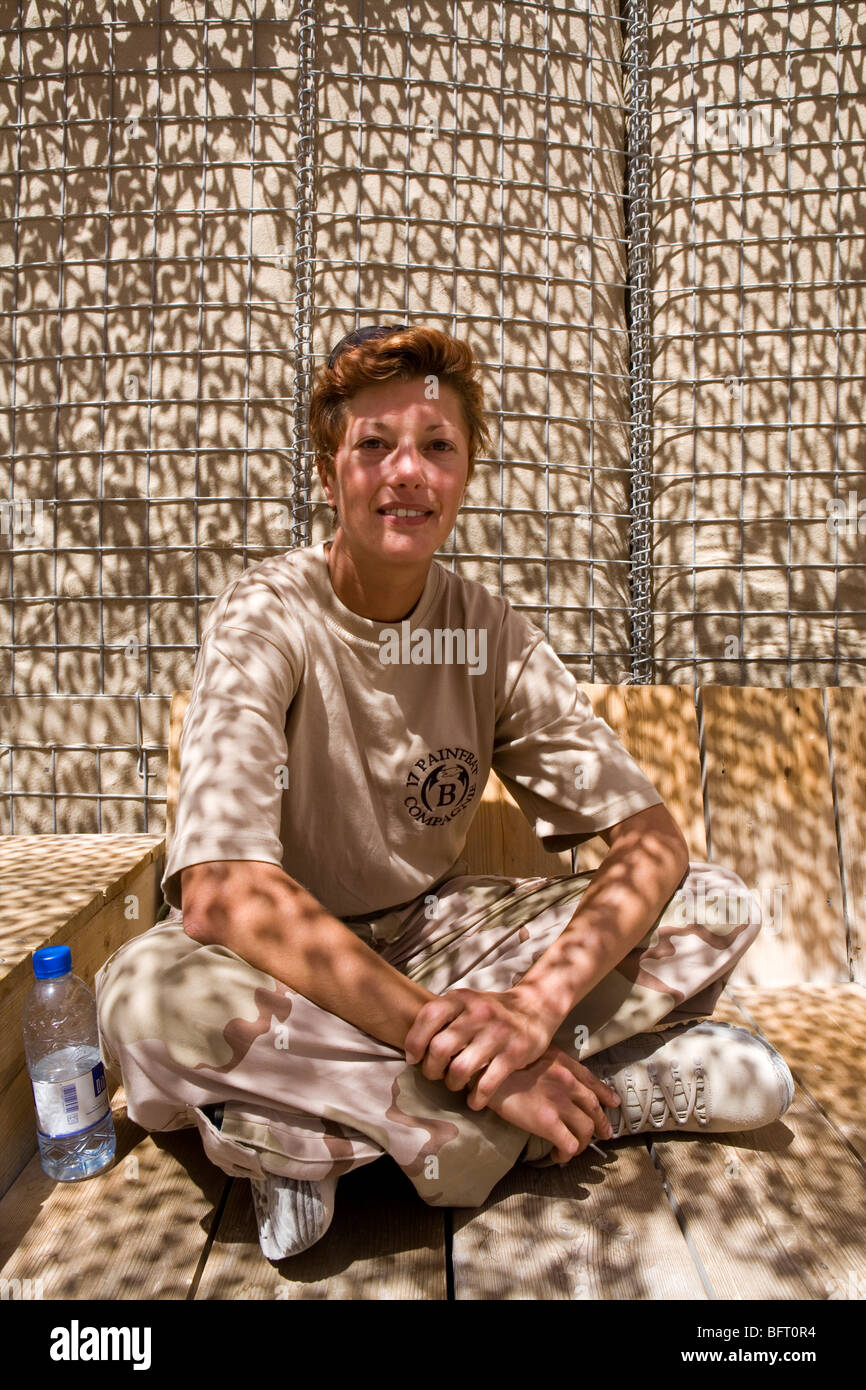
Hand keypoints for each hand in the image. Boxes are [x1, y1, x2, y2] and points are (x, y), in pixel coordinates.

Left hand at [403, 986, 555, 1109]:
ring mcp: (498, 1033)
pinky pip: (487, 1083)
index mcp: (462, 999)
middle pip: (440, 1047)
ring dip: (452, 1084)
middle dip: (431, 1068)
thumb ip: (442, 1017)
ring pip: (461, 1068)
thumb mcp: (466, 1002)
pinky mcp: (515, 1053)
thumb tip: (413, 1047)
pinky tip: (475, 1101)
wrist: (535, 1008)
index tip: (414, 1057)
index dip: (415, 1041)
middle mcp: (479, 1013)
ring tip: (454, 1084)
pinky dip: (476, 1098)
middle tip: (434, 1074)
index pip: (429, 1016)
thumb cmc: (490, 1011)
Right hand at [484, 1046, 621, 1162]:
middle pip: (594, 1109)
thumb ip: (550, 1063)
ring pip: (586, 1130)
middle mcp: (567, 1082)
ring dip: (583, 1144)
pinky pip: (569, 1145)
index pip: (592, 1082)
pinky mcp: (547, 1122)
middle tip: (604, 1134)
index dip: (606, 1095)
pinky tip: (559, 1156)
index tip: (613, 1103)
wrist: (486, 1072)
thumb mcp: (533, 1052)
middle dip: (602, 1124)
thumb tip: (555, 1076)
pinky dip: (568, 1154)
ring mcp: (559, 1103)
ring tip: (575, 1149)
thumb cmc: (504, 1062)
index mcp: (564, 1064)